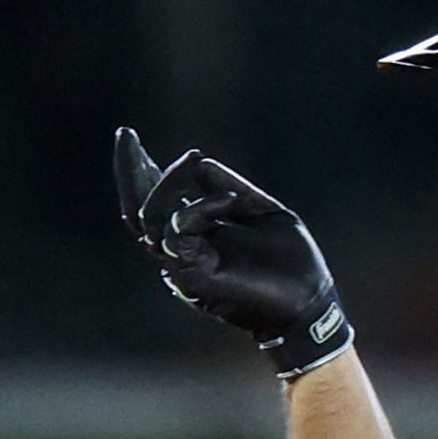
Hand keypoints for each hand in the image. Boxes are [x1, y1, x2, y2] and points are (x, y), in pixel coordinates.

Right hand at [112, 127, 354, 378]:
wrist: (310, 301)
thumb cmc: (290, 261)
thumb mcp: (260, 210)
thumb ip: (230, 188)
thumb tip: (199, 162)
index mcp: (199, 236)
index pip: (158, 204)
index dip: (143, 172)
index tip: (133, 139)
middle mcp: (184, 252)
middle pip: (138, 213)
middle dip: (131, 172)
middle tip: (127, 137)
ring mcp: (185, 267)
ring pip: (151, 221)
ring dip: (167, 184)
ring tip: (192, 159)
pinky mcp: (193, 279)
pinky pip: (178, 236)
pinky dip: (200, 210)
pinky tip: (229, 201)